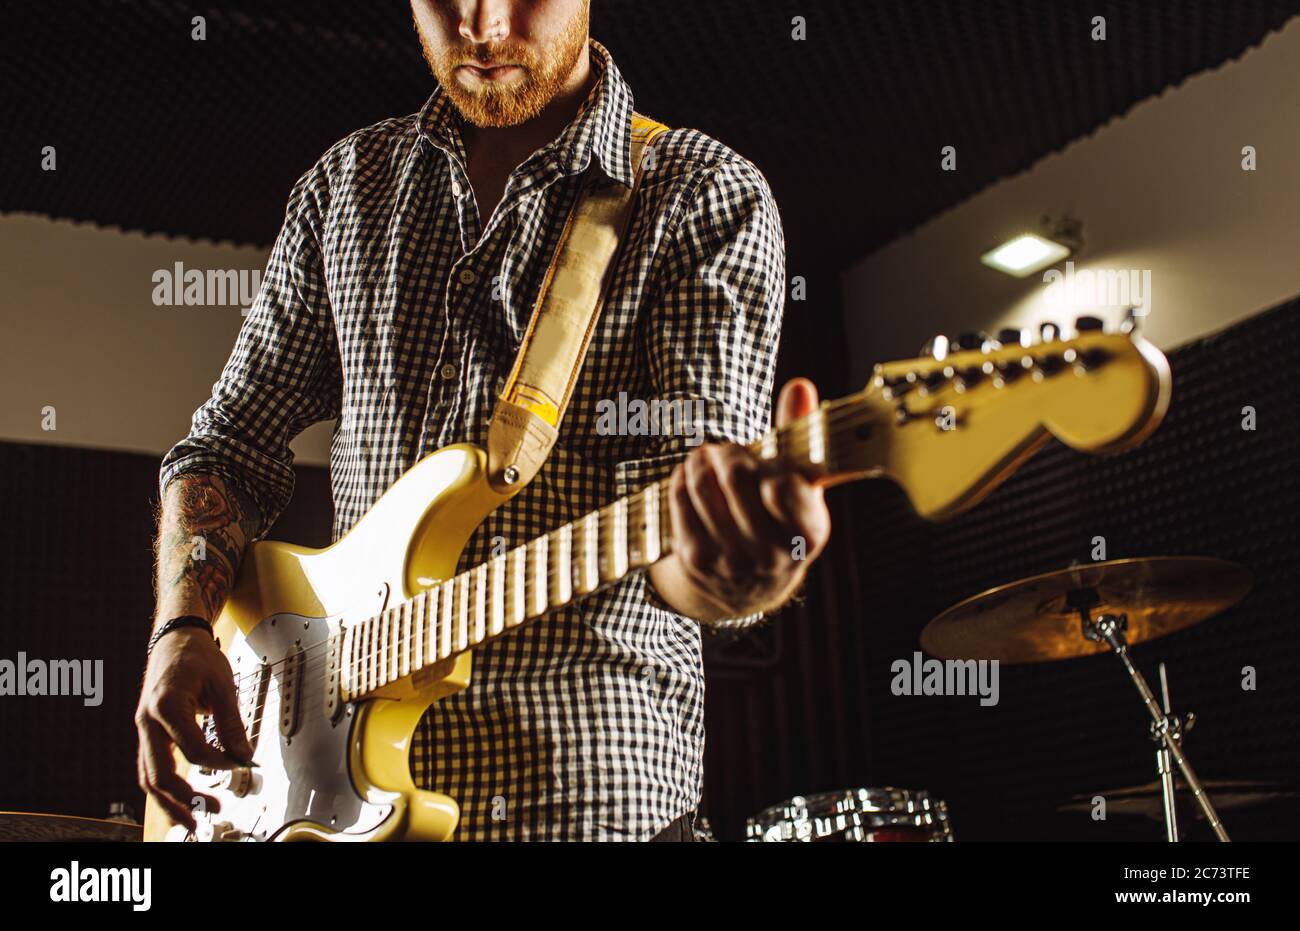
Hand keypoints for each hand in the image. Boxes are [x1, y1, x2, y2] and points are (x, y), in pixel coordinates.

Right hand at [134, 627, 252, 830]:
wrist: (174, 638)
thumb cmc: (195, 655)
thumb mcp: (223, 683)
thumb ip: (232, 723)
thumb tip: (245, 755)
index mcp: (166, 706)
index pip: (193, 750)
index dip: (220, 763)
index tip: (241, 765)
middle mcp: (147, 722)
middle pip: (157, 775)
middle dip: (183, 801)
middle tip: (208, 814)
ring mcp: (144, 730)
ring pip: (148, 777)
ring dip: (169, 803)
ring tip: (192, 821)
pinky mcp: (148, 734)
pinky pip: (150, 768)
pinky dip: (164, 789)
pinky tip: (181, 801)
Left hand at [655, 377, 831, 619]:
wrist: (745, 590)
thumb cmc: (777, 521)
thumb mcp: (800, 488)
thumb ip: (799, 437)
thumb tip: (800, 387)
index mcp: (809, 533)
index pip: (784, 488)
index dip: (770, 465)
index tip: (767, 462)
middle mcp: (773, 554)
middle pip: (737, 478)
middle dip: (728, 453)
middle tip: (726, 450)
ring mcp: (732, 561)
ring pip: (704, 487)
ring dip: (701, 461)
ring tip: (705, 457)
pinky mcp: (697, 560)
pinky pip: (681, 502)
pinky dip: (682, 478)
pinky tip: (690, 474)